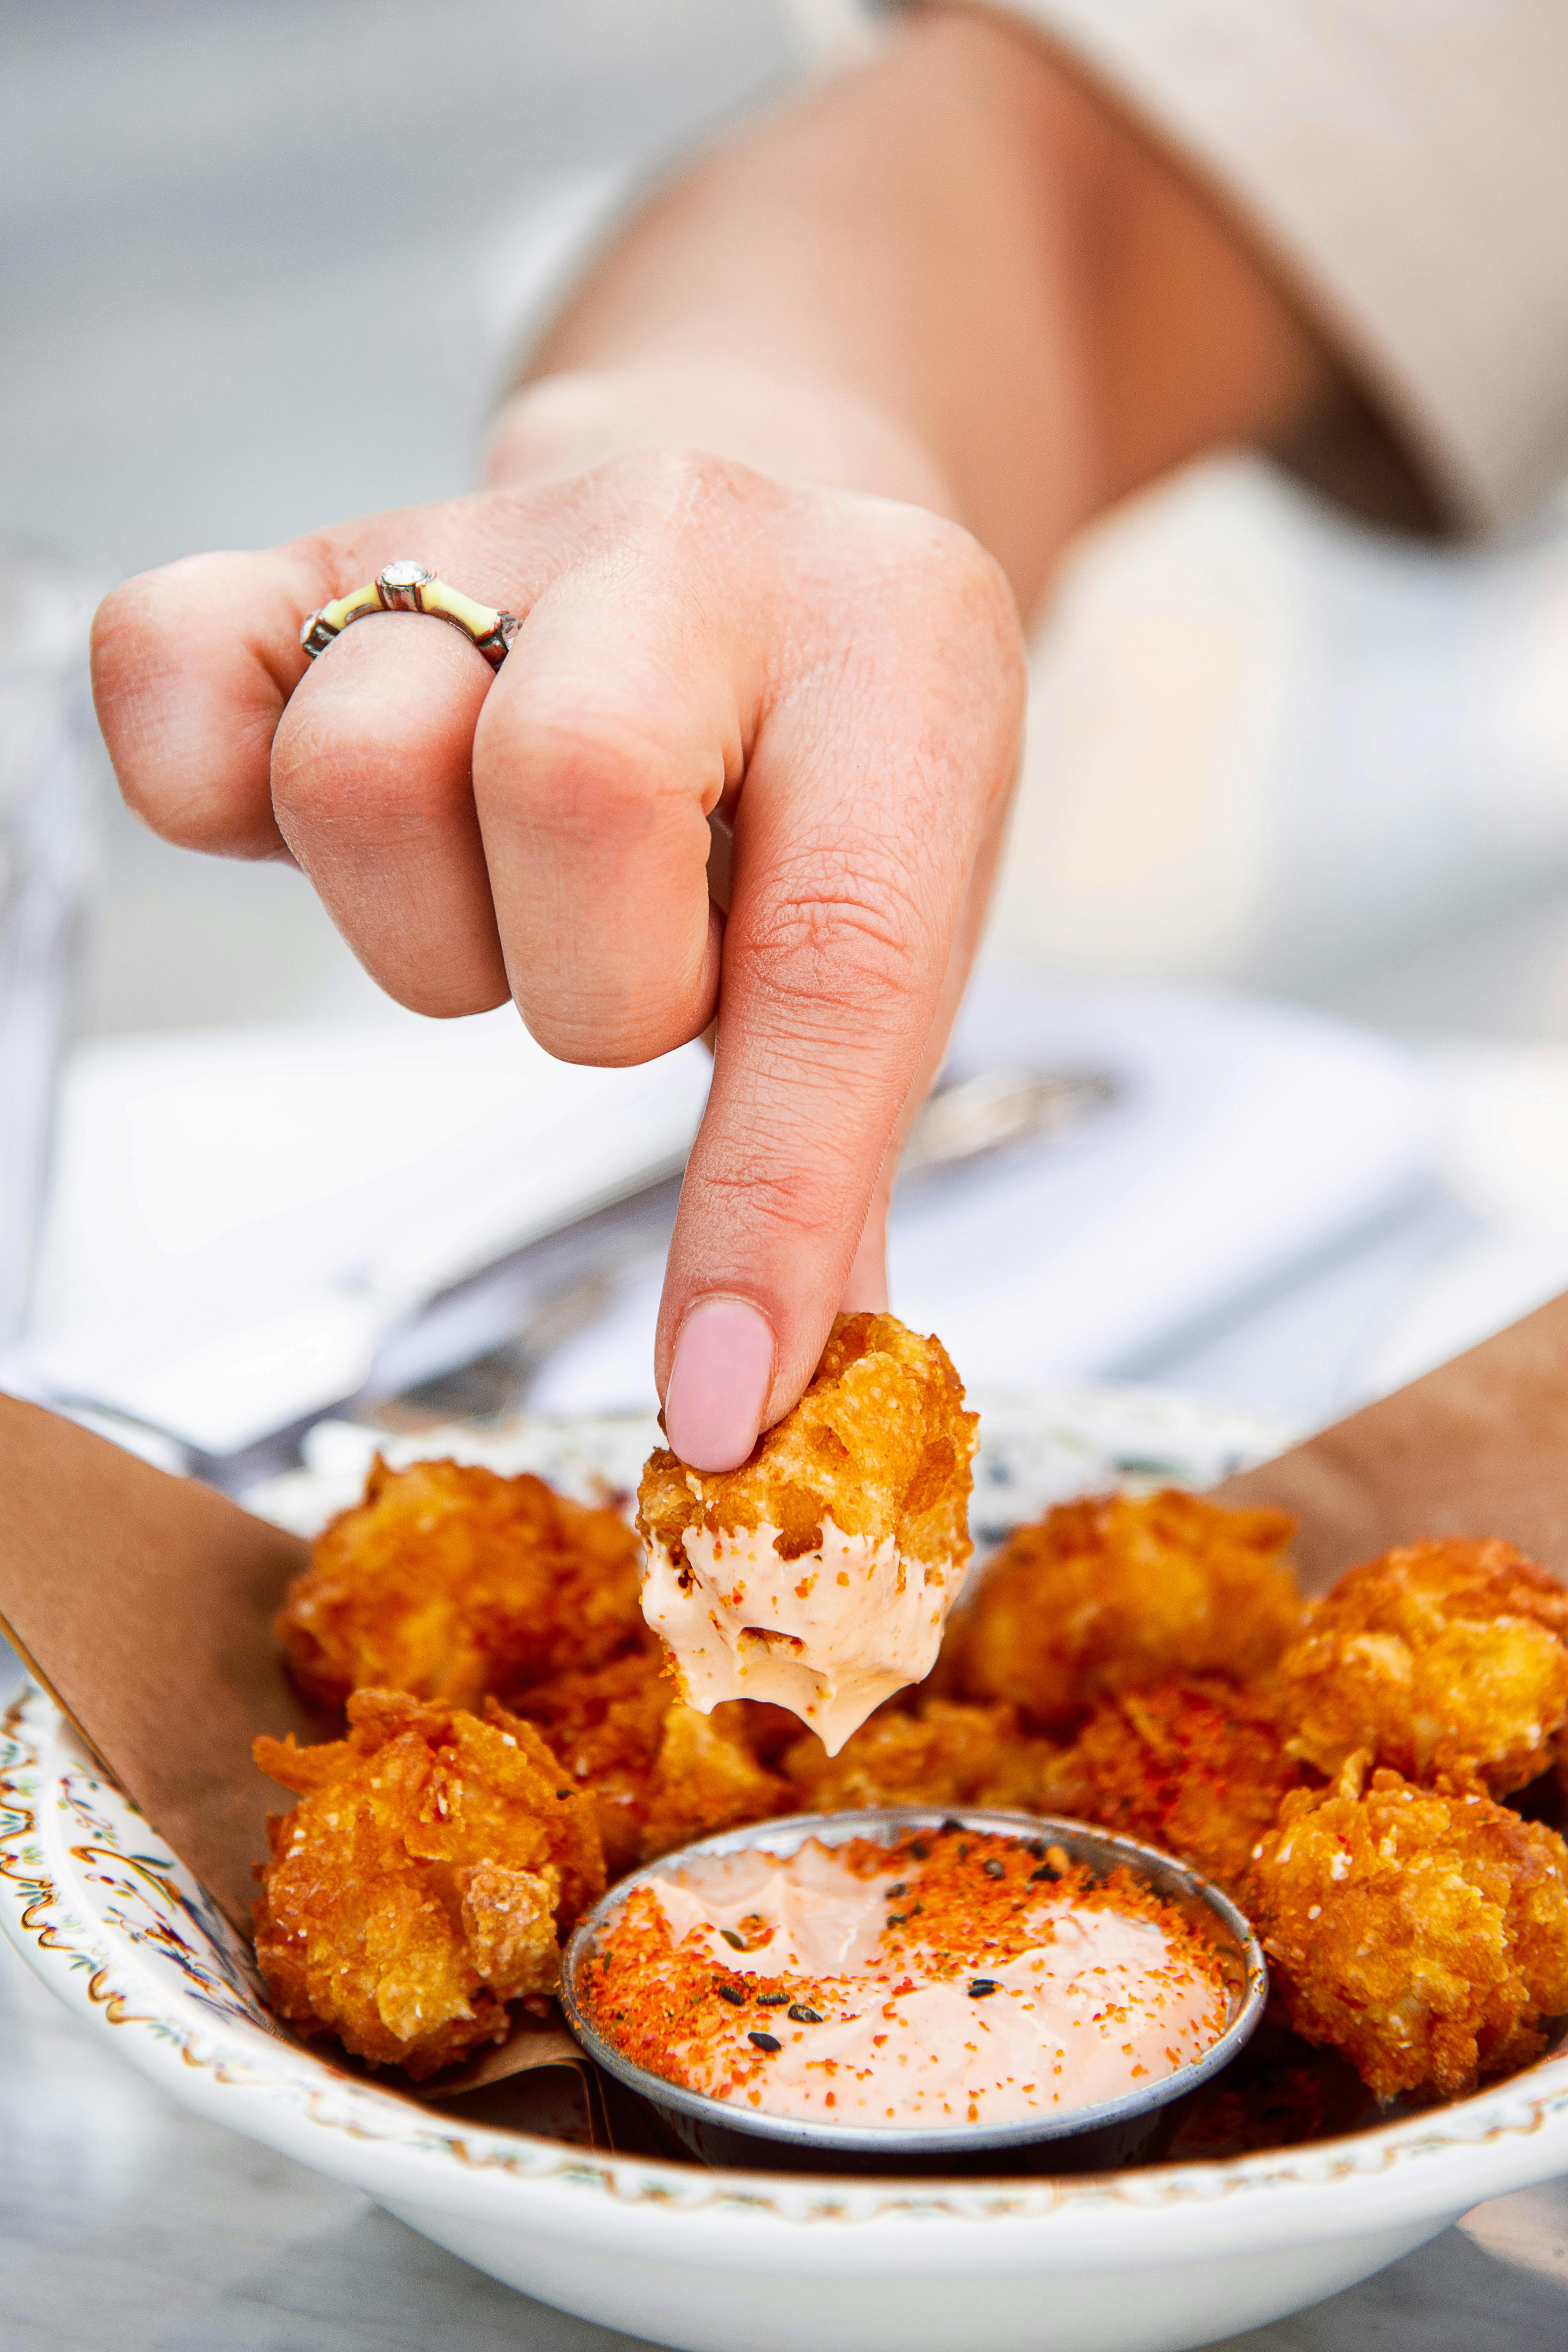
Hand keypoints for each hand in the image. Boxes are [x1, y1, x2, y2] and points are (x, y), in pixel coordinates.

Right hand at [91, 448, 1024, 1467]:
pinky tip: (345, 822)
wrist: (771, 528)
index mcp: (899, 647)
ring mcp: (492, 533)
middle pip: (567, 794)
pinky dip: (215, 790)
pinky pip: (172, 670)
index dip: (760, 1207)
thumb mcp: (899, 912)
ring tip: (512, 896)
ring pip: (360, 765)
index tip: (722, 1398)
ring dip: (430, 921)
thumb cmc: (830, 754)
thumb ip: (837, 1160)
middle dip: (590, 986)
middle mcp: (697, 544)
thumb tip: (781, 1406)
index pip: (834, 959)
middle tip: (630, 969)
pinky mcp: (319, 553)